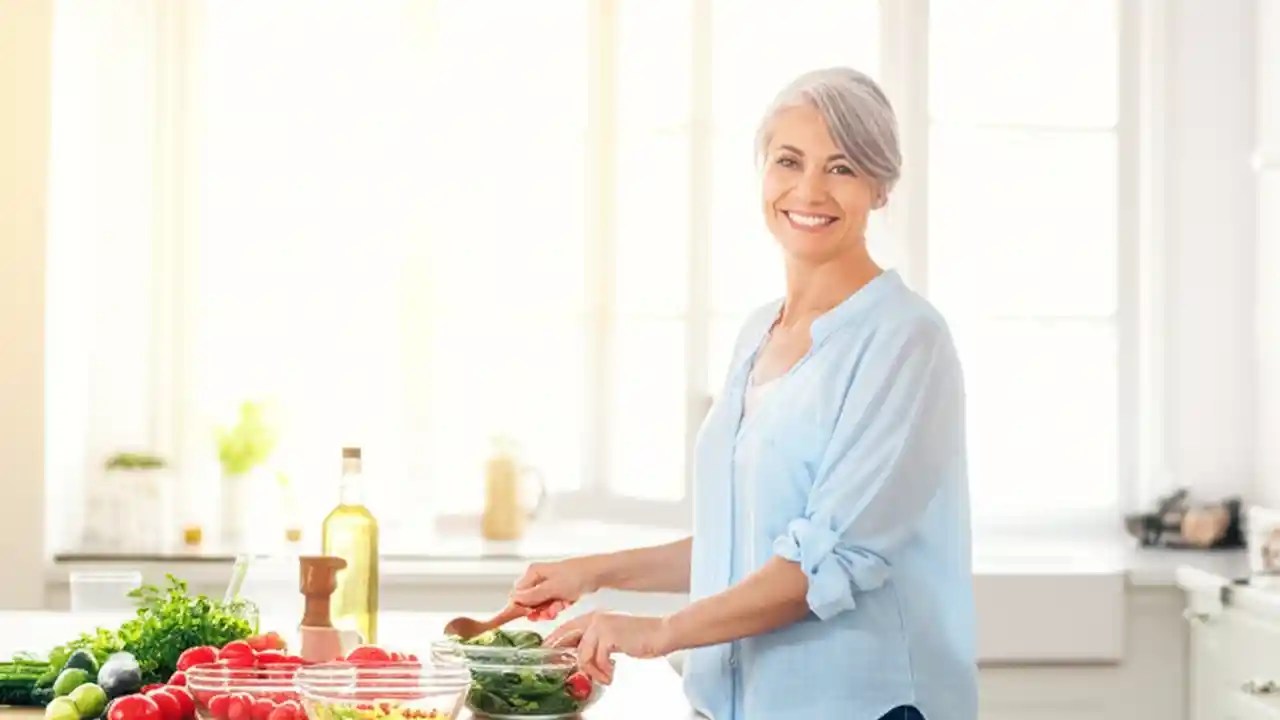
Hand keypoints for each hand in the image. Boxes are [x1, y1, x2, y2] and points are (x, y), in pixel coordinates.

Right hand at [510, 557, 600, 620]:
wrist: (598, 573)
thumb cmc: (576, 576)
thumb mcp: (552, 588)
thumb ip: (533, 596)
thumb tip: (514, 600)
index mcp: (533, 572)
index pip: (517, 594)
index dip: (523, 607)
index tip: (530, 615)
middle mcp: (538, 577)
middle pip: (528, 600)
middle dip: (538, 610)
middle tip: (548, 613)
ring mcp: (548, 584)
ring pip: (540, 604)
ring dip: (548, 610)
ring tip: (559, 608)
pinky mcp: (557, 590)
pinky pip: (551, 603)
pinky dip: (557, 607)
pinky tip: (564, 605)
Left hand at [544, 611, 672, 684]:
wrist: (661, 633)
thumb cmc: (640, 637)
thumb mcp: (612, 639)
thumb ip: (595, 644)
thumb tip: (579, 657)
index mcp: (594, 618)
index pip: (566, 628)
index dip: (554, 640)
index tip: (547, 652)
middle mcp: (594, 619)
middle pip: (567, 639)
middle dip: (562, 656)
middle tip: (567, 671)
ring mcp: (601, 626)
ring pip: (582, 655)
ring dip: (593, 671)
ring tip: (605, 677)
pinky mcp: (609, 636)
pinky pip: (595, 660)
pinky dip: (603, 672)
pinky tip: (612, 673)